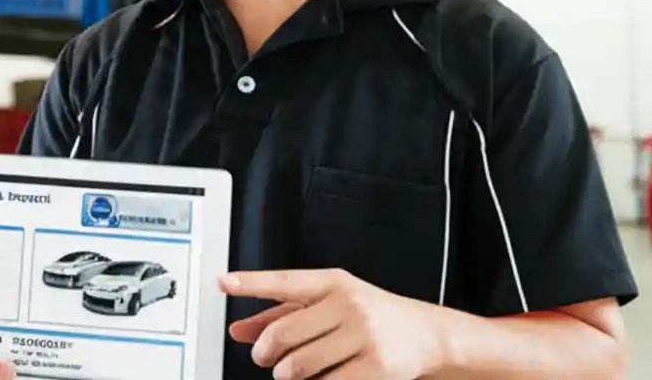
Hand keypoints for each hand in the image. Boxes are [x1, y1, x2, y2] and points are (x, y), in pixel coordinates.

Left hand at [220, 269, 443, 379]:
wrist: (426, 335)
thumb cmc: (370, 316)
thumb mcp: (328, 305)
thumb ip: (280, 314)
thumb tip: (238, 330)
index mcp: (332, 283)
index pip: (284, 281)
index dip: (251, 282)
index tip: (224, 282)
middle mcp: (347, 304)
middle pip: (283, 333)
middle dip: (264, 351)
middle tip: (263, 356)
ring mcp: (363, 335)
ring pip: (299, 364)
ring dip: (286, 374)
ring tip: (290, 371)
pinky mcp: (376, 366)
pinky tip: (321, 379)